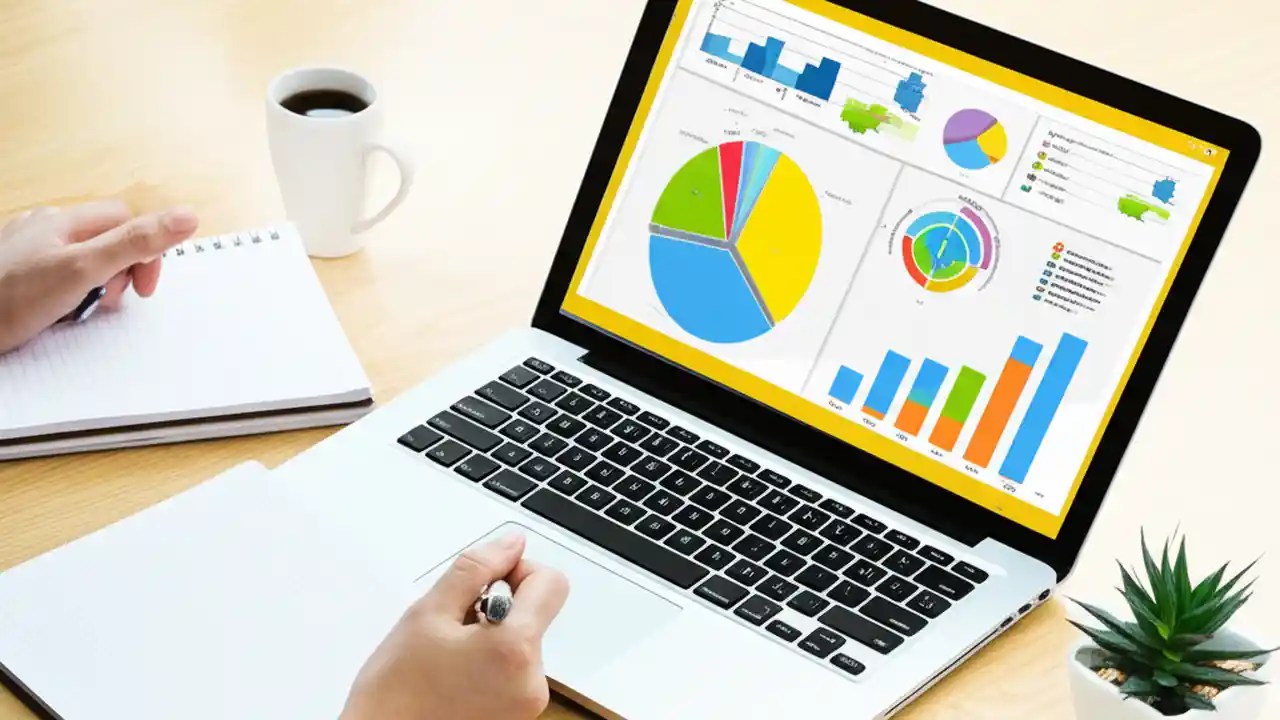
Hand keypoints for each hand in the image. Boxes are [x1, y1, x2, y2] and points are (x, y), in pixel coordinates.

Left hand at [0, 201, 199, 352]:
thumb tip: (188, 216)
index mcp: (64, 220)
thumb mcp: (84, 270)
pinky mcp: (15, 272)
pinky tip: (56, 312)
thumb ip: (136, 243)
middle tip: (108, 302)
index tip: (143, 290)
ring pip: (83, 260)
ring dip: (94, 286)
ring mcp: (27, 249)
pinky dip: (68, 294)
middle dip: (120, 272)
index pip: (127, 221)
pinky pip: (58, 276)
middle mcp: (45, 227)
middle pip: (107, 240)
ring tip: (78, 310)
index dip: (145, 253)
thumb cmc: (11, 300)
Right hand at [341, 533, 569, 719]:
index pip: (551, 583)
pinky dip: (489, 661)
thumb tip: (510, 545)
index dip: (517, 571)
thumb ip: (475, 569)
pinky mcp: (516, 717)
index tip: (486, 581)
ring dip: (489, 636)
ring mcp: (527, 704)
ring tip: (447, 656)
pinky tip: (454, 674)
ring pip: (521, 641)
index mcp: (516, 650)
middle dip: (495, 608)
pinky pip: (514, 670)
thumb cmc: (395, 693)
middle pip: (535, 613)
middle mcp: (532, 681)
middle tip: (451, 627)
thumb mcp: (427, 613)